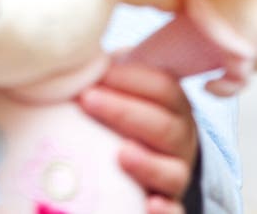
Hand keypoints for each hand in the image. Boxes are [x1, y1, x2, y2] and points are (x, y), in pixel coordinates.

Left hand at [78, 62, 198, 213]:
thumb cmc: (129, 107)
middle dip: (124, 112)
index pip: (162, 87)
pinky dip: (166, 211)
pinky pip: (176, 211)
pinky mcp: (170, 201)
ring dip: (147, 163)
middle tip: (88, 99)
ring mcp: (177, 171)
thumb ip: (110, 72)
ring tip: (121, 154)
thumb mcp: (125, 85)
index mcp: (173, 103)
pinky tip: (149, 205)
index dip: (131, 78)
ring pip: (172, 170)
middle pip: (162, 126)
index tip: (97, 73)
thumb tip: (76, 58)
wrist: (153, 150)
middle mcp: (180, 137)